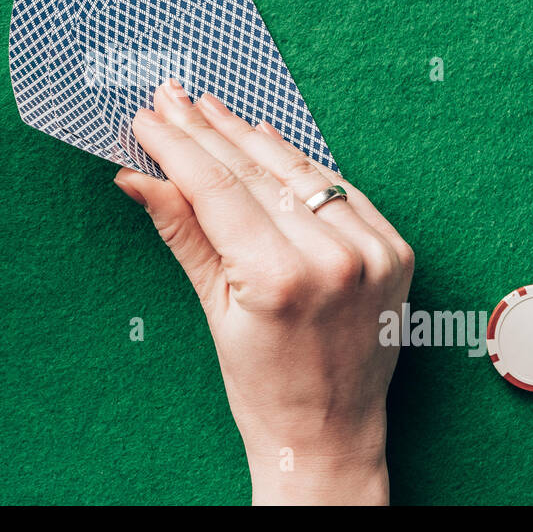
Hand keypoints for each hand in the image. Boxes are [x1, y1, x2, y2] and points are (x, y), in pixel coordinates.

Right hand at [114, 81, 412, 504]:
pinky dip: (300, 164)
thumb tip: (137, 177)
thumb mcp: (213, 309)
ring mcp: (374, 252)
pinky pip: (338, 190)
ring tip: (210, 108)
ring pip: (300, 173)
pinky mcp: (395, 250)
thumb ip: (182, 231)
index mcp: (282, 280)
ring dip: (250, 137)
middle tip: (171, 97)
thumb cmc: (262, 386)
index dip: (177, 147)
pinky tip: (266, 138)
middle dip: (207, 131)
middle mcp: (336, 259)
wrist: (329, 434)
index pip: (217, 189)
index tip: (148, 118)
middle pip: (256, 173)